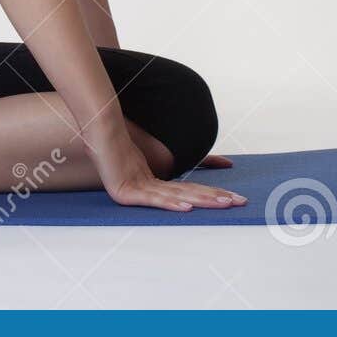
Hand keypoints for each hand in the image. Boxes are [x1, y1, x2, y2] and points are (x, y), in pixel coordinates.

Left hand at [89, 129, 245, 211]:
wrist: (97, 128)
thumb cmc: (117, 136)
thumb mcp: (150, 144)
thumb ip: (169, 148)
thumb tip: (189, 144)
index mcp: (152, 182)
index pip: (188, 190)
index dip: (211, 193)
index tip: (235, 198)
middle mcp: (146, 189)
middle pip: (187, 195)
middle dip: (215, 199)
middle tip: (240, 203)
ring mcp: (135, 191)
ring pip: (174, 197)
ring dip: (200, 201)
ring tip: (222, 204)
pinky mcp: (123, 192)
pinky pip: (151, 198)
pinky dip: (170, 203)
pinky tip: (185, 207)